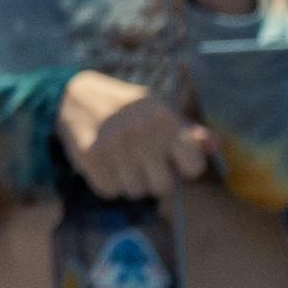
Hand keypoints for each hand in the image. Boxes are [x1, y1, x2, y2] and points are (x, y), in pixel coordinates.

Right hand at [56, 67, 213, 200]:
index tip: (173, 160)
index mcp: (164, 118)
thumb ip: (188, 131)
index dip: (185, 168)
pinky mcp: (90, 157)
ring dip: (130, 183)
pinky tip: (105, 165)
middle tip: (144, 164)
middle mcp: (140, 132)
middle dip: (155, 180)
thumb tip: (214, 146)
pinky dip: (108, 184)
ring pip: (135, 192)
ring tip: (122, 163)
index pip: (193, 166)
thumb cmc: (126, 106)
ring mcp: (113, 145)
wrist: (73, 95)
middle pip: (163, 186)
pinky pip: (109, 191)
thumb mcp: (159, 110)